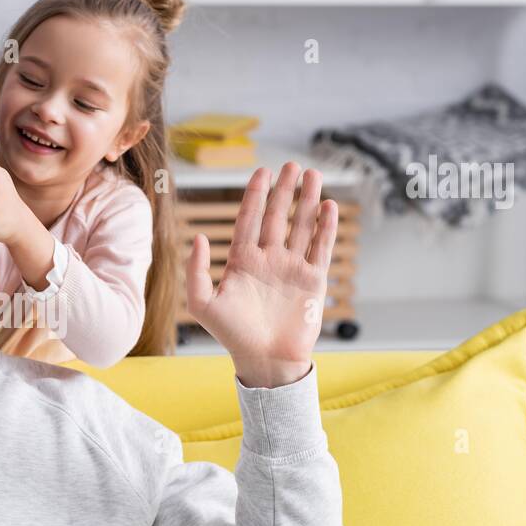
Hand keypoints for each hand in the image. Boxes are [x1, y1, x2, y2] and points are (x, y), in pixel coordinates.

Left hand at [186, 162, 337, 387]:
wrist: (265, 360)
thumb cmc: (231, 335)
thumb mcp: (203, 303)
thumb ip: (196, 270)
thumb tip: (199, 237)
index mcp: (242, 260)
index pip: (249, 219)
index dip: (255, 195)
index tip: (262, 171)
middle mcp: (268, 259)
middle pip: (277, 216)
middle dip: (285, 190)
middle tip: (292, 165)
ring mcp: (292, 268)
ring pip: (301, 226)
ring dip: (307, 201)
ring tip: (313, 175)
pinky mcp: (313, 280)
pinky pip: (321, 247)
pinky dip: (326, 227)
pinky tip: (328, 206)